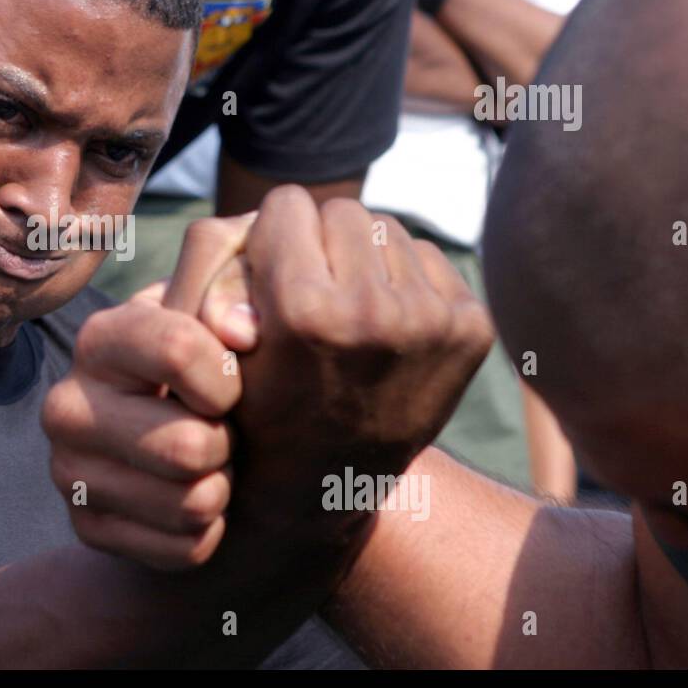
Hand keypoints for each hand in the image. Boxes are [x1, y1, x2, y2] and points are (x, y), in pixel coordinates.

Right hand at [41, 215, 256, 570]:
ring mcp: (68, 471)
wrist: (198, 438)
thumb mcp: (230, 307)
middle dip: (227, 445)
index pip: (179, 351)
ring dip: (221, 488)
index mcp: (101, 337)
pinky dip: (208, 532)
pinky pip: (183, 549)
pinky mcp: (86, 528)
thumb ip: (241, 289)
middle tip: (221, 434)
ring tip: (208, 465)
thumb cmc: (220, 360)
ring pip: (190, 504)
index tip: (229, 386)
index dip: (227, 379)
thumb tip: (240, 332)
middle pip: (187, 447)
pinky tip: (191, 501)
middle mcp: (67, 404)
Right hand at [229, 187, 493, 536]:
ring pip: (387, 227)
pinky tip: (382, 326)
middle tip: (309, 291)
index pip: (287, 203)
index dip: (271, 236)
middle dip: (319, 240)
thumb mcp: (216, 336)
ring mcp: (432, 322)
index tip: (268, 272)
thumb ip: (231, 261)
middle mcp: (374, 314)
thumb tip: (282, 213)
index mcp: (304, 312)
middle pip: (342, 209)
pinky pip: (426, 254)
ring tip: (345, 312)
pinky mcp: (471, 328)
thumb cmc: (256, 401)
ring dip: (361, 258)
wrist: (327, 484)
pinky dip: (401, 278)